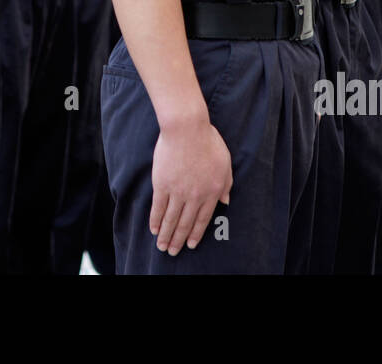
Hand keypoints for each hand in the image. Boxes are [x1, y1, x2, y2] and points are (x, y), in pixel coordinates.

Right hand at [150, 117, 232, 255]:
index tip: (191, 245)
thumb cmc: (208, 141)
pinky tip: (154, 229)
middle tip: (173, 252)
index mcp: (212, 191)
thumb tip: (226, 201)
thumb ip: (227, 184)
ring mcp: (177, 191)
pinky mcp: (161, 184)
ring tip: (162, 246)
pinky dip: (156, 220)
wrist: (187, 128)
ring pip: (171, 219)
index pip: (203, 219)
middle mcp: (195, 195)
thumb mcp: (226, 162)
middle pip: (185, 223)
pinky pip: (158, 207)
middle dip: (179, 240)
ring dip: (166, 235)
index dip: (196, 234)